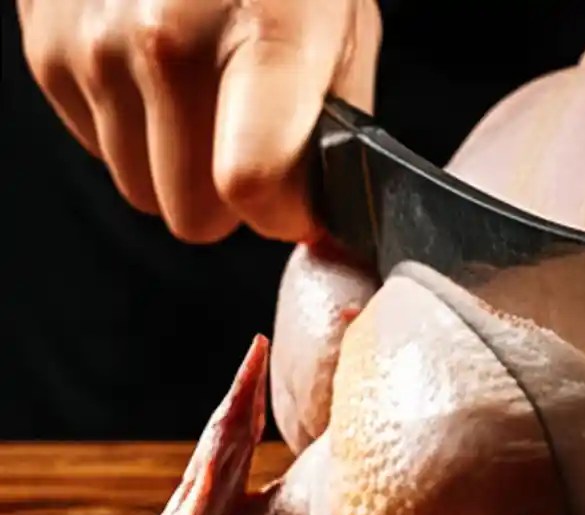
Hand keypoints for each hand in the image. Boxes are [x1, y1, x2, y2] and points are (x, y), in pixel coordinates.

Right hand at [16, 0, 381, 243]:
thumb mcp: (342, 30)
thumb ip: (333, 133)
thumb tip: (314, 218)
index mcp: (268, 35)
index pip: (253, 183)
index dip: (279, 214)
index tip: (290, 203)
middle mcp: (169, 40)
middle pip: (192, 213)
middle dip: (226, 197)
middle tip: (246, 140)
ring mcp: (97, 44)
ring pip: (141, 188)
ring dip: (175, 161)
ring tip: (200, 91)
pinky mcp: (48, 49)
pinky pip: (98, 148)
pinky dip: (131, 125)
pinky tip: (155, 72)